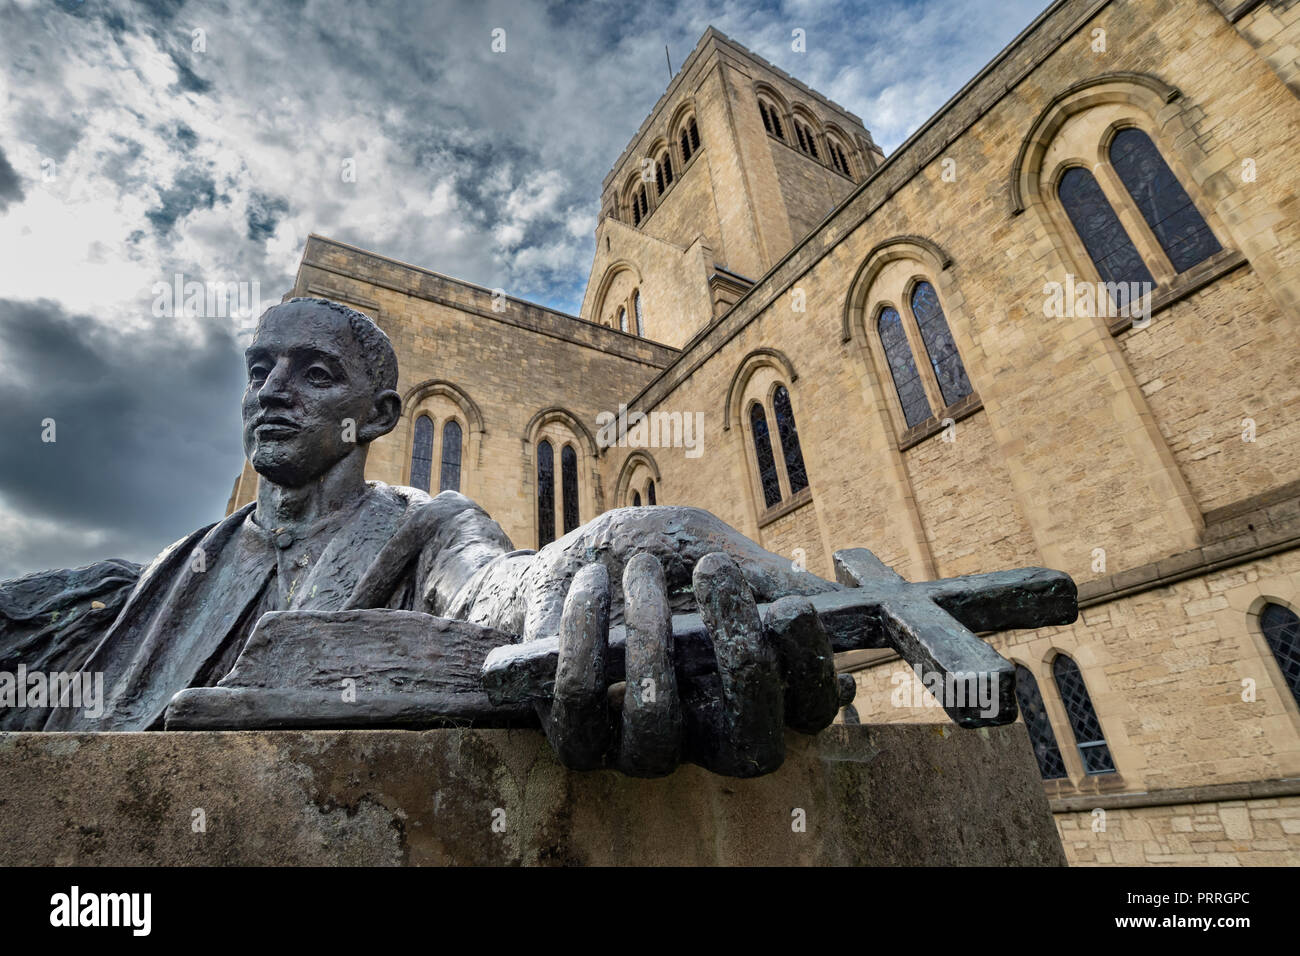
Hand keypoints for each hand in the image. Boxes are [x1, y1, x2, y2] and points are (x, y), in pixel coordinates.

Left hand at [537, 550, 841, 777]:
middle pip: (751, 746)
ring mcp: (645, 748)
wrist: (566, 566)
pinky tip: (592, 580)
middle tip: (718, 574)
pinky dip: (584, 632)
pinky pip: (582, 702)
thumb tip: (840, 603)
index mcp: (754, 691)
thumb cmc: (653, 558)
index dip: (813, 674)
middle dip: (741, 657)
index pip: (809, 714)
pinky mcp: (581, 743)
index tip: (794, 610)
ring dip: (649, 633)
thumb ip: (764, 575)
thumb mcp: (711, 547)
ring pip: (657, 722)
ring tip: (642, 566)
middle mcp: (709, 736)